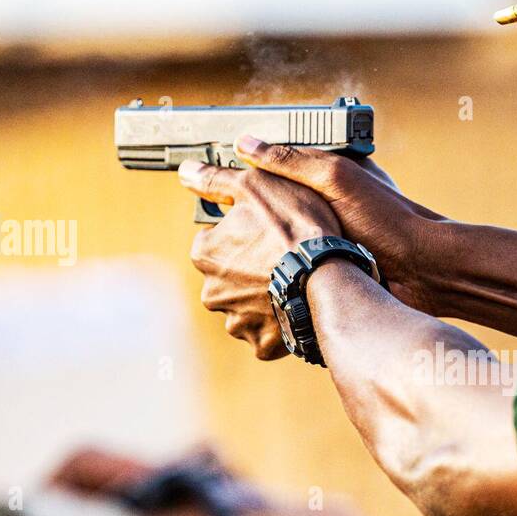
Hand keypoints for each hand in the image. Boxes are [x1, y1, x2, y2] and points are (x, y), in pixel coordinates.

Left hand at [178, 156, 342, 358]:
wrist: (328, 276)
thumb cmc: (293, 228)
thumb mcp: (254, 186)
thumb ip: (215, 179)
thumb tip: (187, 173)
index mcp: (205, 254)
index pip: (213, 240)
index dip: (240, 233)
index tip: (263, 231)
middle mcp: (213, 291)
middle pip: (228, 276)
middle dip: (248, 269)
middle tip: (280, 257)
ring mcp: (237, 320)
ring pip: (245, 306)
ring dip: (261, 299)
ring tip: (291, 283)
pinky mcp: (262, 343)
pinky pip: (266, 334)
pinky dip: (276, 325)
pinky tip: (294, 308)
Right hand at [220, 136, 445, 314]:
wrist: (424, 271)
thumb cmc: (388, 220)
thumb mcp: (337, 178)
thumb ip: (293, 160)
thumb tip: (246, 145)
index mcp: (323, 174)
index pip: (267, 164)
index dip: (233, 170)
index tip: (194, 173)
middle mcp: (320, 204)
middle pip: (264, 204)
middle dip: (236, 215)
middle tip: (202, 224)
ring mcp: (323, 238)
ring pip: (272, 240)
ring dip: (249, 249)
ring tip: (218, 255)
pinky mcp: (328, 267)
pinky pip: (289, 267)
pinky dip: (270, 272)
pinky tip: (251, 281)